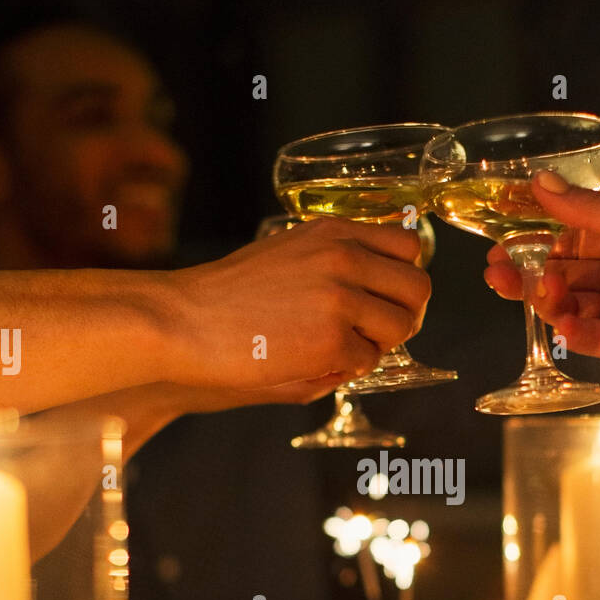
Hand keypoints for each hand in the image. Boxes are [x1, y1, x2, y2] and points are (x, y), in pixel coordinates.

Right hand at [169, 218, 429, 392]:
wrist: (181, 320)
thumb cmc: (228, 296)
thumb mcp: (289, 253)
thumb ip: (338, 263)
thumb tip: (384, 290)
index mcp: (334, 231)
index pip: (409, 245)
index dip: (402, 278)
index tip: (384, 298)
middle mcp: (344, 257)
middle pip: (418, 288)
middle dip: (402, 316)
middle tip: (372, 334)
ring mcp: (340, 298)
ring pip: (400, 326)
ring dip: (377, 344)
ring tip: (338, 349)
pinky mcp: (331, 340)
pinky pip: (367, 360)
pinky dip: (346, 368)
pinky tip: (312, 362)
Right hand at [483, 174, 599, 378]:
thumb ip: (592, 210)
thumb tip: (539, 183)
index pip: (571, 234)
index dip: (534, 236)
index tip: (500, 237)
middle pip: (564, 271)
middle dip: (527, 271)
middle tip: (495, 273)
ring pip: (571, 305)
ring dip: (546, 299)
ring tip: (535, 291)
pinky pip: (591, 338)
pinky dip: (573, 331)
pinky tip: (564, 322)